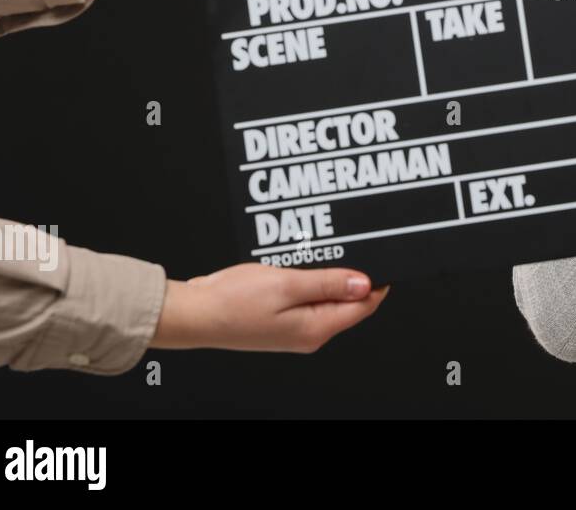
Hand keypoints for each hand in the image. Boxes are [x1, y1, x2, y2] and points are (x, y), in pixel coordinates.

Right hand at [149, 263, 388, 352]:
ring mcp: (296, 328)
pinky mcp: (282, 319)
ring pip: (327, 296)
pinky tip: (302, 261)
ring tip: (322, 247)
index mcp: (317, 329)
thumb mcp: (288, 284)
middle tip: (349, 242)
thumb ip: (329, 282)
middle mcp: (310, 334)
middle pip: (348, 301)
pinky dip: (310, 278)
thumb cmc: (233, 302)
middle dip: (352, 273)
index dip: (376, 280)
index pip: (363, 305)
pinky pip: (307, 296)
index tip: (381, 254)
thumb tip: (364, 283)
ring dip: (328, 273)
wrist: (194, 313)